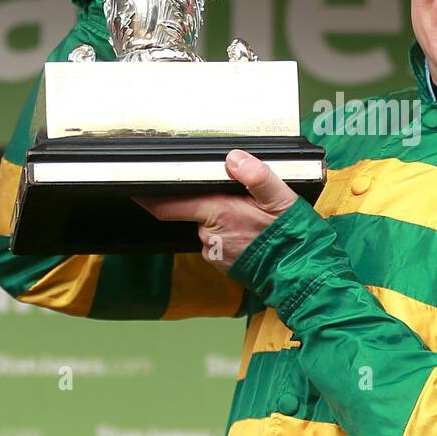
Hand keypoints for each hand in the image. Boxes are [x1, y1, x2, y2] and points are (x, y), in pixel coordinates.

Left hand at [134, 150, 299, 273]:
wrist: (302, 277)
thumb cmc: (292, 238)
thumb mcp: (282, 200)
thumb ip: (257, 177)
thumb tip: (234, 158)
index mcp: (219, 212)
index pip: (169, 205)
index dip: (148, 197)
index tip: (134, 186)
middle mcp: (210, 234)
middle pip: (195, 210)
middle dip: (210, 202)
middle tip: (239, 198)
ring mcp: (215, 252)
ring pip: (209, 226)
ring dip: (224, 219)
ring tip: (252, 219)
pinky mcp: (223, 263)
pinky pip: (220, 241)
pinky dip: (231, 235)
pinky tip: (252, 235)